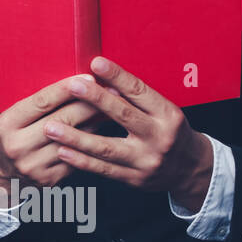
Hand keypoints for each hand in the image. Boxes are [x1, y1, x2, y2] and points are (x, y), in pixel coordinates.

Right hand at [0, 74, 107, 201]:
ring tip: (113, 110)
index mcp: (7, 124)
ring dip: (96, 123)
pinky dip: (91, 143)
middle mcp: (17, 146)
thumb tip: (80, 84)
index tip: (90, 78)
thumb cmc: (17, 135)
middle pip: (62, 120)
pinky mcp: (48, 179)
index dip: (67, 88)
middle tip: (111, 93)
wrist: (5, 172)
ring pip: (73, 140)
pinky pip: (77, 158)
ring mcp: (33, 165)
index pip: (43, 101)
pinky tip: (104, 132)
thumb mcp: (18, 116)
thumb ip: (42, 103)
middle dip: (90, 104)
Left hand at [42, 56, 213, 210]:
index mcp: (168, 115)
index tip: (96, 62)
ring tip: (52, 127)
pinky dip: (81, 160)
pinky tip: (63, 151)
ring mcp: (146, 161)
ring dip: (76, 137)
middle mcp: (159, 138)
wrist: (189, 169)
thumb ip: (137, 98)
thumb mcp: (164, 111)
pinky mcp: (135, 179)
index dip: (117, 76)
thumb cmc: (170, 132)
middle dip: (95, 99)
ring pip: (106, 147)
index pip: (139, 91)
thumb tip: (103, 76)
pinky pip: (103, 169)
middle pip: (123, 115)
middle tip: (72, 86)